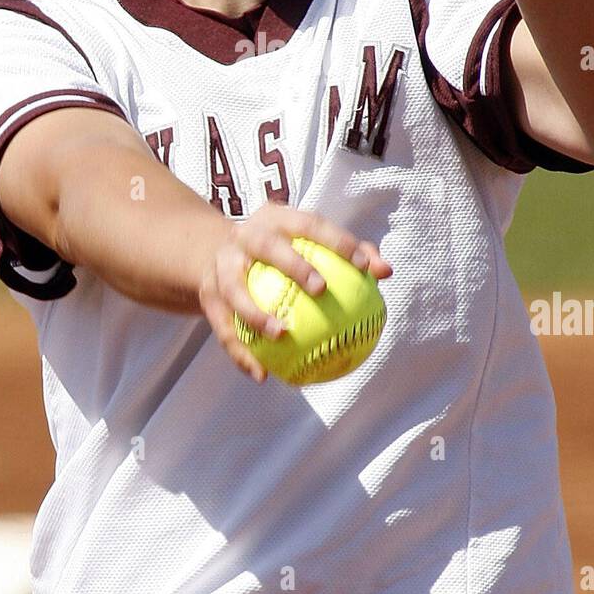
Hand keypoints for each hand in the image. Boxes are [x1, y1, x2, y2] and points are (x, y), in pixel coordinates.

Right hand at [197, 201, 392, 384]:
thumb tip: (387, 272)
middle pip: (267, 246)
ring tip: (281, 334)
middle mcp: (245, 236)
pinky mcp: (207, 293)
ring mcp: (222, 263)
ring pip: (234, 287)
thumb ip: (350, 255)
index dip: (337, 240)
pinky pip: (223, 326)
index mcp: (275, 219)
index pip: (310, 223)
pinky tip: (262, 374)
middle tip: (320, 289)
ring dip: (255, 312)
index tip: (363, 264)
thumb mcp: (309, 244)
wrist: (215, 253)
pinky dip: (240, 352)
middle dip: (293, 264)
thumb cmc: (282, 251)